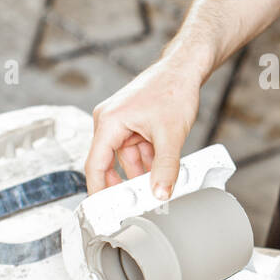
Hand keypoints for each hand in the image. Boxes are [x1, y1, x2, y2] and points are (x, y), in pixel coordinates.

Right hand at [85, 50, 204, 195]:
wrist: (185, 68)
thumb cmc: (172, 90)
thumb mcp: (171, 135)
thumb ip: (165, 168)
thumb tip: (160, 193)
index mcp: (109, 122)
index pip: (95, 165)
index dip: (99, 191)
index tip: (104, 210)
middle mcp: (108, 121)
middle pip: (108, 163)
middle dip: (123, 183)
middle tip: (133, 204)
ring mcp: (119, 121)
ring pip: (124, 157)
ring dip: (139, 171)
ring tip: (155, 187)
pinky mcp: (131, 122)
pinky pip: (133, 148)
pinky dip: (145, 160)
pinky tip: (159, 170)